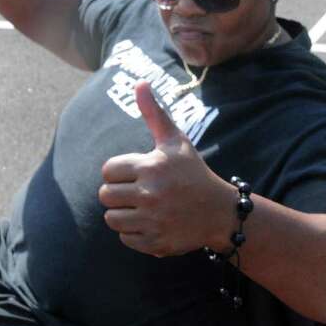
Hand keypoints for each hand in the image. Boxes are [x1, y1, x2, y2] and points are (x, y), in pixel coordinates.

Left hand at [99, 82, 234, 256]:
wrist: (220, 212)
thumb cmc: (193, 172)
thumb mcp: (176, 142)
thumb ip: (154, 113)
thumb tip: (139, 82)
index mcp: (151, 167)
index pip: (108, 171)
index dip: (119, 172)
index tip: (136, 174)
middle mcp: (151, 194)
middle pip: (105, 195)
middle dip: (119, 193)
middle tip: (138, 192)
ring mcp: (153, 220)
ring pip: (112, 218)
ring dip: (123, 214)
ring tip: (143, 208)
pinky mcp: (155, 242)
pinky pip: (125, 238)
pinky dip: (134, 233)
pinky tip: (151, 223)